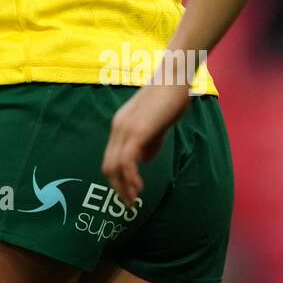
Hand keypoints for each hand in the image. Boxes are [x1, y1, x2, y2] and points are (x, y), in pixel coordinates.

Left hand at [101, 81, 192, 204]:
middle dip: (118, 188)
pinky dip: (131, 176)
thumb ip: (149, 143)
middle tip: (130, 204)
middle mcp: (118, 128)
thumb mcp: (157, 125)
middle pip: (108, 165)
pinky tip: (139, 187)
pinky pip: (127, 159)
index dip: (118, 179)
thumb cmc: (170, 99)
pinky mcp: (137, 131)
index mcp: (121, 126)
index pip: (111, 158)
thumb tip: (142, 161)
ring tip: (134, 200)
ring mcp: (125, 129)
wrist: (174, 78)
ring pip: (115, 165)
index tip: (129, 194)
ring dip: (123, 187)